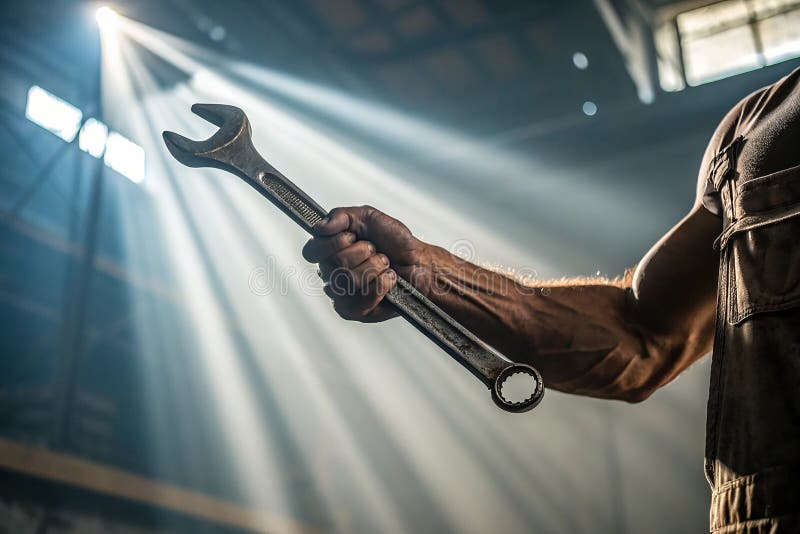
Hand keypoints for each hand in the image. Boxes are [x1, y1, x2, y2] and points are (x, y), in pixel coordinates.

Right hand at [302, 206, 429, 321]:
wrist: (418, 262)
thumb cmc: (395, 242)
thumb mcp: (369, 217)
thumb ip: (341, 216)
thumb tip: (320, 226)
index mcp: (329, 252)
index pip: (311, 251)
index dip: (333, 243)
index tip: (353, 236)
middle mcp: (332, 274)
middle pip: (333, 265)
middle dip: (362, 253)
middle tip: (375, 250)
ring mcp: (342, 295)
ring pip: (349, 281)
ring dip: (374, 268)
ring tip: (384, 264)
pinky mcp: (357, 312)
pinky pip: (361, 301)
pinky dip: (381, 285)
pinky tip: (388, 279)